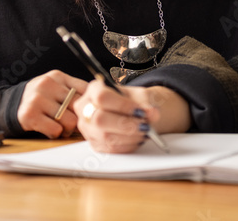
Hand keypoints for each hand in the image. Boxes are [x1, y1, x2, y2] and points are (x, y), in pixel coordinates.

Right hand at [16, 70, 87, 137]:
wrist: (9, 105)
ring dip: (67, 129)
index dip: (89, 104)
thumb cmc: (39, 99)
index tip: (87, 112)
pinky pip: (55, 130)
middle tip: (73, 124)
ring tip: (61, 128)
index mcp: (58, 76)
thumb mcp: (55, 87)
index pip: (86, 89)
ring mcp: (38, 99)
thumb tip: (97, 103)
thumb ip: (73, 90)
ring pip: (69, 120)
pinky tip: (50, 130)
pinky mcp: (30, 115)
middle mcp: (47, 84)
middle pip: (78, 107)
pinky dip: (56, 134)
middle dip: (79, 119)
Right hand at [75, 80, 190, 152]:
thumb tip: (152, 113)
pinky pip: (110, 149)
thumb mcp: (140, 95)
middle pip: (99, 119)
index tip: (140, 111)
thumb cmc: (132, 100)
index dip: (122, 105)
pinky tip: (138, 139)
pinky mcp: (94, 143)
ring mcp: (87, 128)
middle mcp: (85, 108)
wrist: (130, 111)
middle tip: (144, 126)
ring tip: (144, 132)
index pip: (102, 97)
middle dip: (125, 125)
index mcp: (94, 89)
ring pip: (105, 137)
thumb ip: (146, 102)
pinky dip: (128, 145)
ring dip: (130, 137)